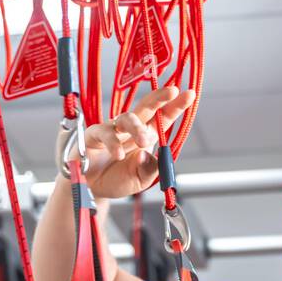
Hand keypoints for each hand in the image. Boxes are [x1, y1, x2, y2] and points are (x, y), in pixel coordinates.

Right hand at [75, 87, 195, 200]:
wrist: (92, 188)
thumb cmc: (117, 180)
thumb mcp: (140, 179)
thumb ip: (149, 170)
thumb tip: (147, 155)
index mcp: (146, 136)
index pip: (163, 118)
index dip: (175, 106)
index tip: (189, 94)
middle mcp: (131, 129)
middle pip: (146, 107)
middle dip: (159, 98)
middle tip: (172, 91)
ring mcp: (113, 129)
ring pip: (127, 118)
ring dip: (136, 128)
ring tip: (143, 141)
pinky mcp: (95, 135)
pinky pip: (105, 133)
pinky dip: (113, 144)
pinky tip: (117, 155)